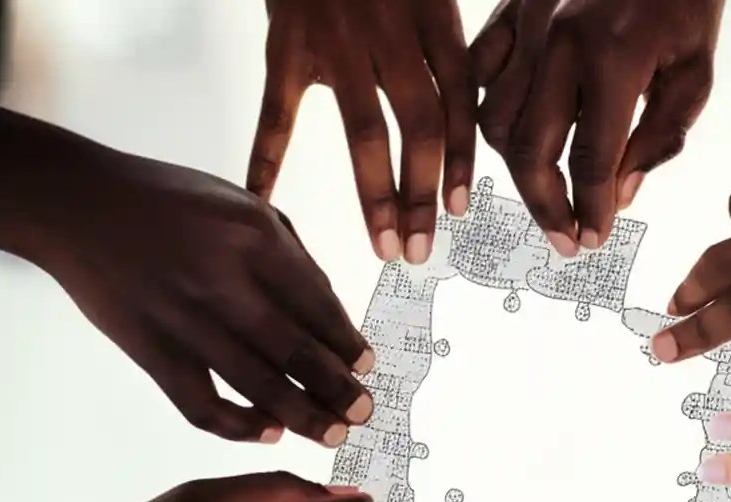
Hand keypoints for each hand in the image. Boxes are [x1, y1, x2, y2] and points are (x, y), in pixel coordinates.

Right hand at [38, 151, 372, 445]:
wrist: (80, 206)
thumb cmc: (171, 201)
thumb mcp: (244, 203)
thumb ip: (291, 255)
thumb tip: (330, 314)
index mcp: (255, 238)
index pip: (318, 305)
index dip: (348, 343)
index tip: (369, 366)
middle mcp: (223, 281)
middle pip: (295, 352)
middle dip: (338, 389)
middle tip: (364, 412)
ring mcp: (184, 320)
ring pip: (256, 385)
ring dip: (301, 416)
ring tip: (332, 433)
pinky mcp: (151, 351)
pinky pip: (200, 404)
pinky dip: (236, 426)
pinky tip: (267, 431)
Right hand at [250, 0, 475, 263]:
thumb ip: (447, 44)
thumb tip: (469, 108)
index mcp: (434, 18)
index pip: (458, 102)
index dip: (462, 160)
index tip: (459, 208)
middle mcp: (391, 33)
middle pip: (419, 126)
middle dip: (423, 193)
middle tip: (422, 248)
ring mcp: (336, 42)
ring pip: (364, 131)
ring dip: (376, 195)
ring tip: (385, 245)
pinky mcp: (286, 46)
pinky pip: (278, 113)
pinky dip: (266, 159)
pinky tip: (261, 200)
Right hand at [470, 0, 723, 254]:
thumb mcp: (696, 71)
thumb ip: (660, 137)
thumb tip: (620, 196)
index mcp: (614, 59)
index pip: (593, 159)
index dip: (591, 209)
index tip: (591, 241)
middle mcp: (559, 45)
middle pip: (531, 151)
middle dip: (546, 206)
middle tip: (564, 239)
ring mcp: (527, 26)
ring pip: (495, 119)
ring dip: (515, 168)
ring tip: (543, 193)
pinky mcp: (509, 10)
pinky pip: (477, 72)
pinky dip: (485, 111)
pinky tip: (510, 137)